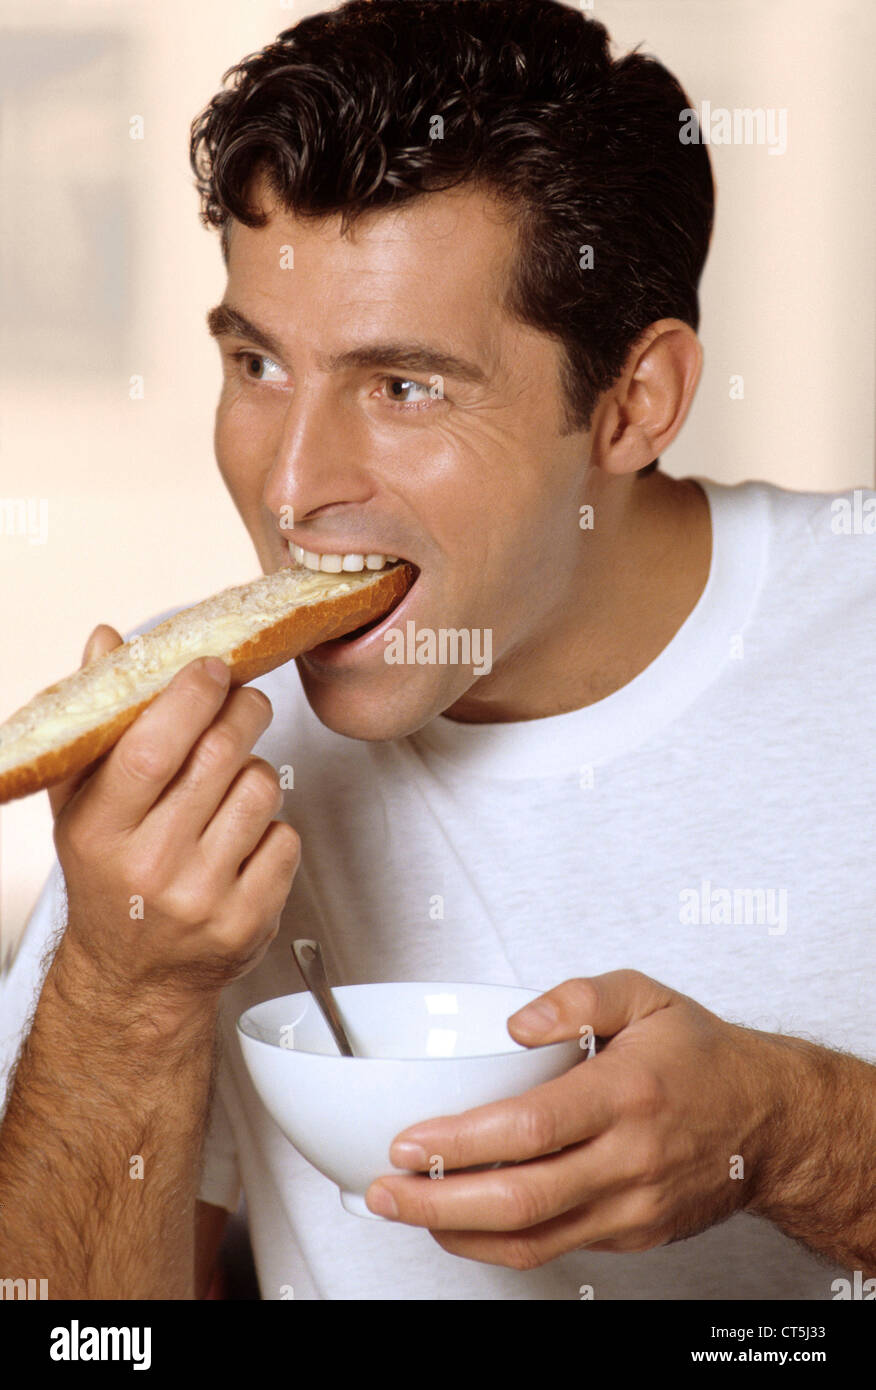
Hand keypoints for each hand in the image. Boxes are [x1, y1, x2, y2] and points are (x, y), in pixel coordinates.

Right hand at [49, 624, 300, 1021]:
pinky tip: (244, 838)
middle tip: (244, 701)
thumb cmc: (110, 876)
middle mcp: (147, 868)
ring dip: (257, 769)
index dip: (189, 696)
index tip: (213, 668)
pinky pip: (286, 837)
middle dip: (242, 712)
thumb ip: (98, 722)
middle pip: (218, 757)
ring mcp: (202, 899)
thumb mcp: (81, 804)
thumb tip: (107, 640)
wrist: (133, 978)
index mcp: (97, 831)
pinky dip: (274, 825)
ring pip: (262, 789)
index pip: (150, 747)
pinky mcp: (248, 922)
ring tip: (233, 783)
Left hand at [365, 970, 782, 1267]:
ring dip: (456, 1231)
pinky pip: (553, 1248)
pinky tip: (460, 1221)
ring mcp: (631, 1207)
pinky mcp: (630, 1237)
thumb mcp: (646, 995)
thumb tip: (518, 1023)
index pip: (531, 1129)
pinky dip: (497, 1240)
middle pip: (521, 1199)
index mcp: (628, 1093)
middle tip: (385, 1190)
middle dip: (438, 1203)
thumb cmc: (701, 1055)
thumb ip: (579, 996)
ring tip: (405, 1210)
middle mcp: (629, 1159)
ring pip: (532, 1239)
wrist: (768, 1122)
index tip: (408, 1142)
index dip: (461, 1143)